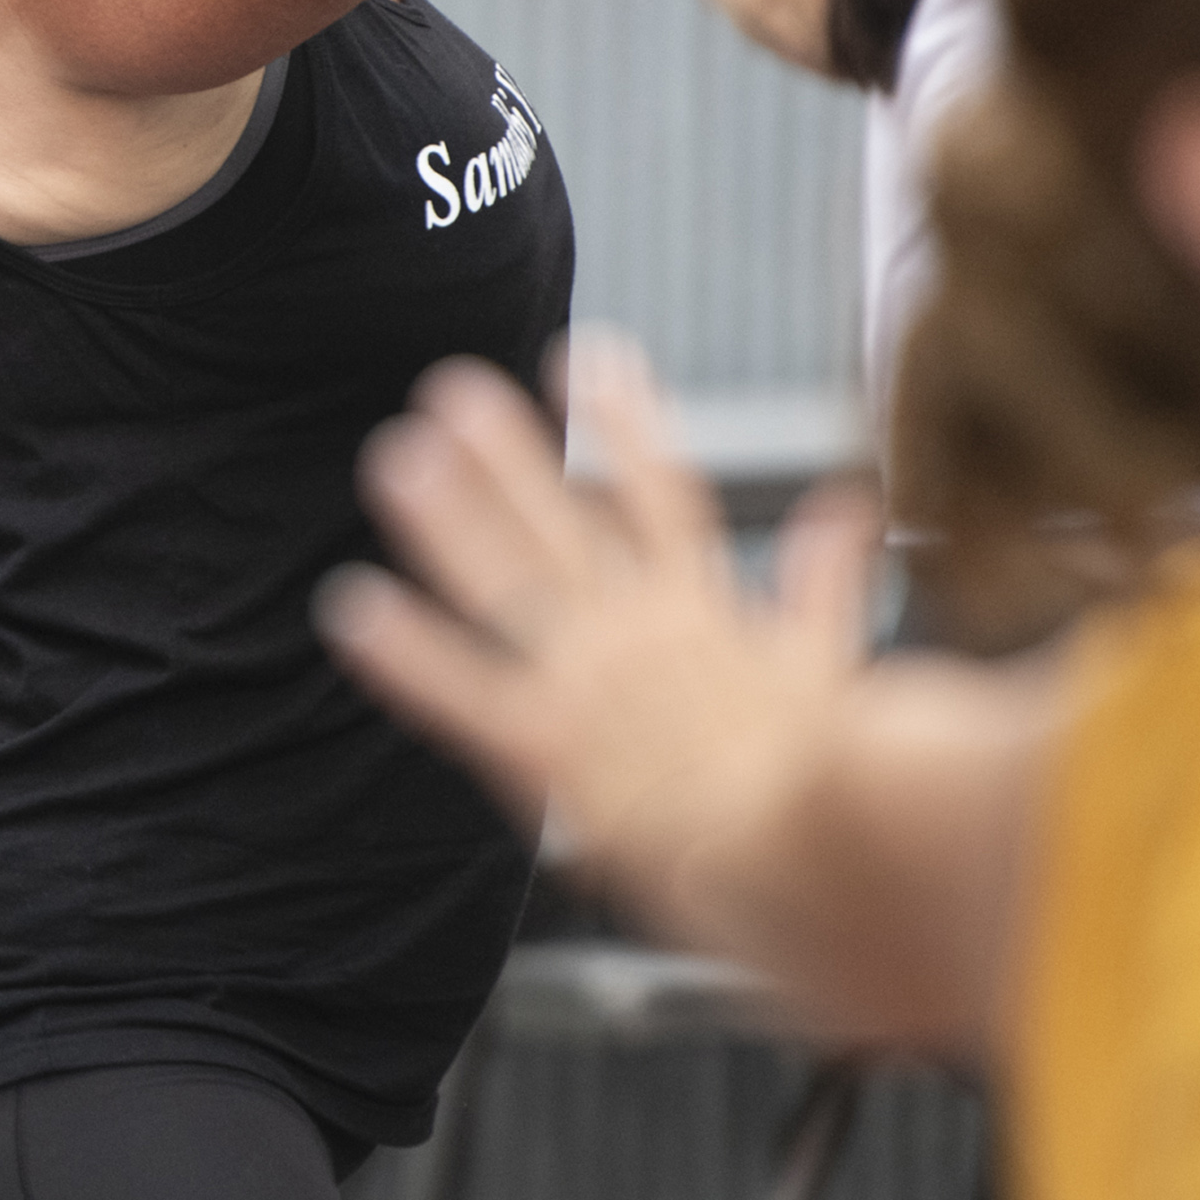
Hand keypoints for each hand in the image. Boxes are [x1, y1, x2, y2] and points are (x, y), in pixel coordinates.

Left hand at [320, 335, 877, 942]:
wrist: (805, 842)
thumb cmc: (826, 776)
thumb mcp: (833, 664)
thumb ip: (825, 580)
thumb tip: (848, 506)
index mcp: (704, 609)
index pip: (658, 489)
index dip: (621, 419)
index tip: (587, 356)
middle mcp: (638, 629)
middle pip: (558, 520)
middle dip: (503, 453)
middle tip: (450, 389)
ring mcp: (589, 684)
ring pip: (505, 580)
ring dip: (448, 517)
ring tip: (397, 457)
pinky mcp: (551, 750)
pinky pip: (463, 692)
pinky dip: (406, 651)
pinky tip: (352, 607)